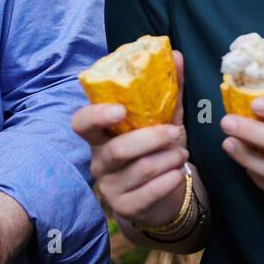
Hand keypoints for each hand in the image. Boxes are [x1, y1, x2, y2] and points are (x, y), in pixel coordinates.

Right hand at [72, 50, 188, 228]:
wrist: (161, 192)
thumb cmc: (156, 148)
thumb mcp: (163, 118)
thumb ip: (167, 89)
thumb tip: (176, 55)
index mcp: (100, 135)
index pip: (81, 124)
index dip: (97, 116)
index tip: (121, 109)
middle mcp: (98, 161)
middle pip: (117, 150)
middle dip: (150, 139)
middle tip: (175, 133)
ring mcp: (110, 187)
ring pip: (139, 170)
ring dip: (168, 159)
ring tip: (182, 153)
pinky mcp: (126, 208)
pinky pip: (150, 193)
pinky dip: (169, 180)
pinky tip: (178, 173)